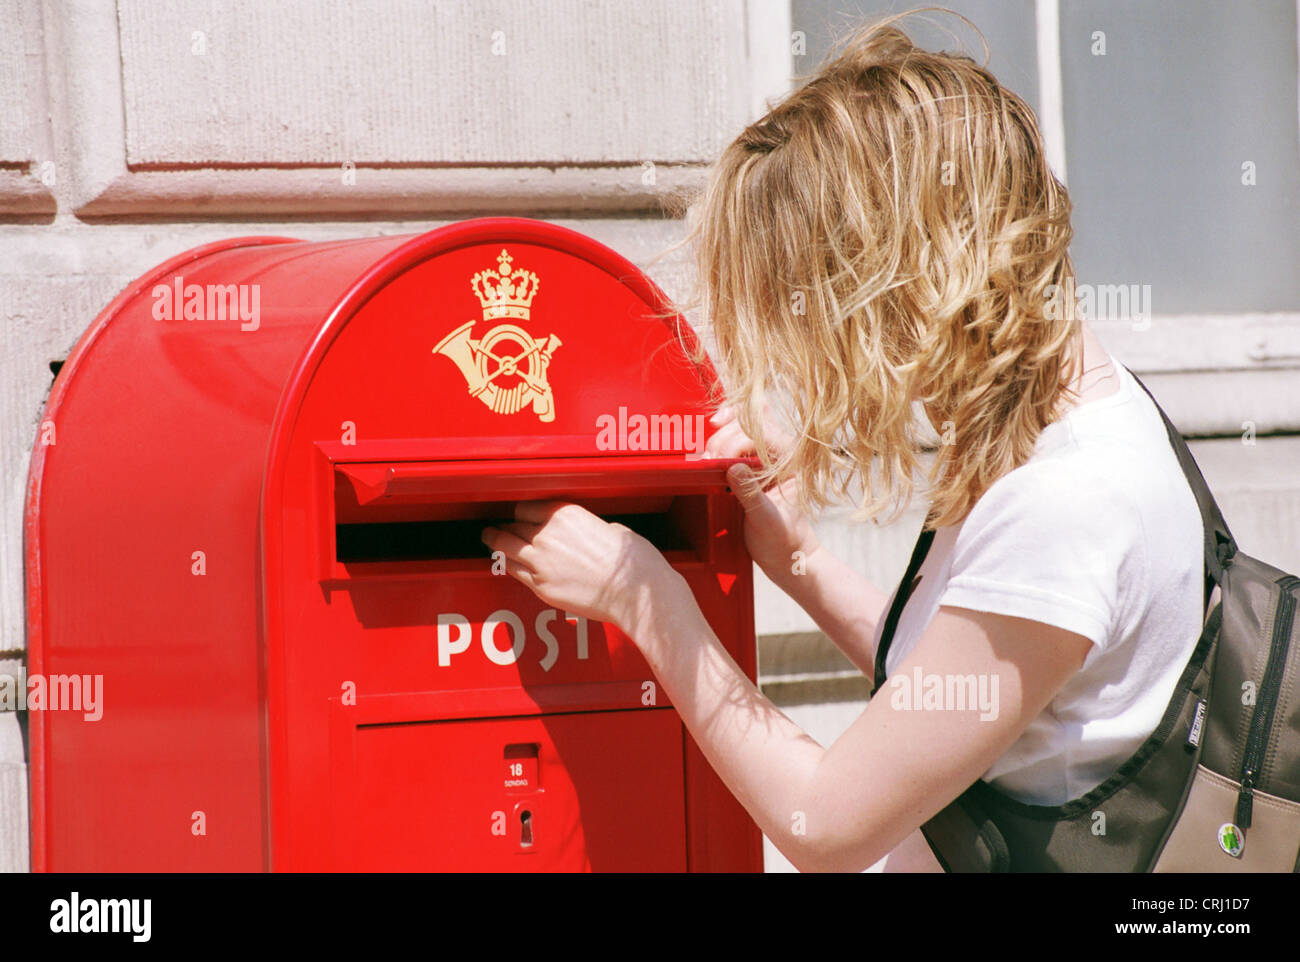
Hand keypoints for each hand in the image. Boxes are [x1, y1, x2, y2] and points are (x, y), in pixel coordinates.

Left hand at [481, 501, 691, 635]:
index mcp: (564, 513)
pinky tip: (504, 563)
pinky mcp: (541, 587)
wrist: (632, 591)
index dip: (522, 513)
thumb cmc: (630, 560)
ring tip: (489, 539)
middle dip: (504, 527)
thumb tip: (595, 533)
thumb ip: (592, 528)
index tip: (520, 516)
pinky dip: (506, 565)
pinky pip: (514, 572)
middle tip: (497, 527)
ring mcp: (540, 562)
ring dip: (495, 542)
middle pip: (512, 527)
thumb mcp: (613, 529)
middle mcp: (546, 534)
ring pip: (505, 548)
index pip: (526, 508)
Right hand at [700, 406, 821, 583]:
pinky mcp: (752, 457)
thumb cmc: (783, 539)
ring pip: (741, 419)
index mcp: (790, 460)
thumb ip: (751, 494)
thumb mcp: (766, 520)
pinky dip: (721, 430)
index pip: (759, 433)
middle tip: (708, 464)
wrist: (787, 553)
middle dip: (722, 439)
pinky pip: (737, 430)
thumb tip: (733, 468)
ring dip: (719, 435)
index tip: (715, 462)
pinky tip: (712, 437)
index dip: (733, 443)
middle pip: (747, 420)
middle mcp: (780, 450)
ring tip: (708, 459)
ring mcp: (766, 451)